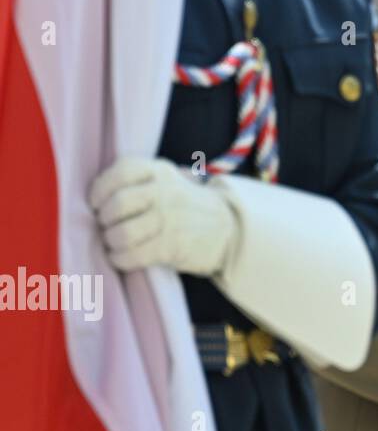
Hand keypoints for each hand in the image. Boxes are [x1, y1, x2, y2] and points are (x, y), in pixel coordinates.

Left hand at [88, 157, 238, 275]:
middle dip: (104, 221)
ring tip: (116, 243)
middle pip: (117, 205)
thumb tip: (94, 202)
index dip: (100, 190)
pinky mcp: (173, 245)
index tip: (96, 204)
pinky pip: (132, 255)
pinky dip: (120, 259)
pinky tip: (124, 257)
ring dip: (111, 242)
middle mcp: (166, 191)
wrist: (228, 229)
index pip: (121, 172)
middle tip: (107, 227)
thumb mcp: (169, 181)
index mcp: (160, 171)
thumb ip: (138, 182)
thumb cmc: (186, 207)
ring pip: (121, 233)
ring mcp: (171, 219)